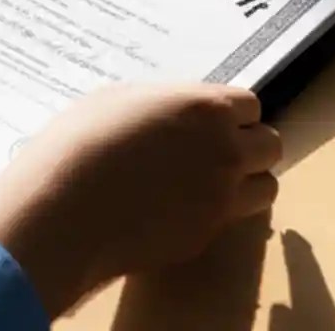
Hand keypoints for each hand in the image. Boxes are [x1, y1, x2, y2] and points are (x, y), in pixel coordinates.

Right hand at [0, 84, 281, 317]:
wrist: (63, 211)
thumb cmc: (79, 144)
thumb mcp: (117, 99)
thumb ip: (162, 103)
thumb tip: (172, 113)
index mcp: (206, 108)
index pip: (251, 105)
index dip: (229, 113)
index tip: (209, 121)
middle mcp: (225, 151)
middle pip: (270, 145)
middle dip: (247, 146)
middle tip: (215, 151)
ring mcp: (220, 198)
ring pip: (265, 188)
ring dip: (244, 183)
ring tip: (207, 184)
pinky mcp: (205, 235)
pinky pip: (229, 220)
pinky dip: (214, 214)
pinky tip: (175, 209)